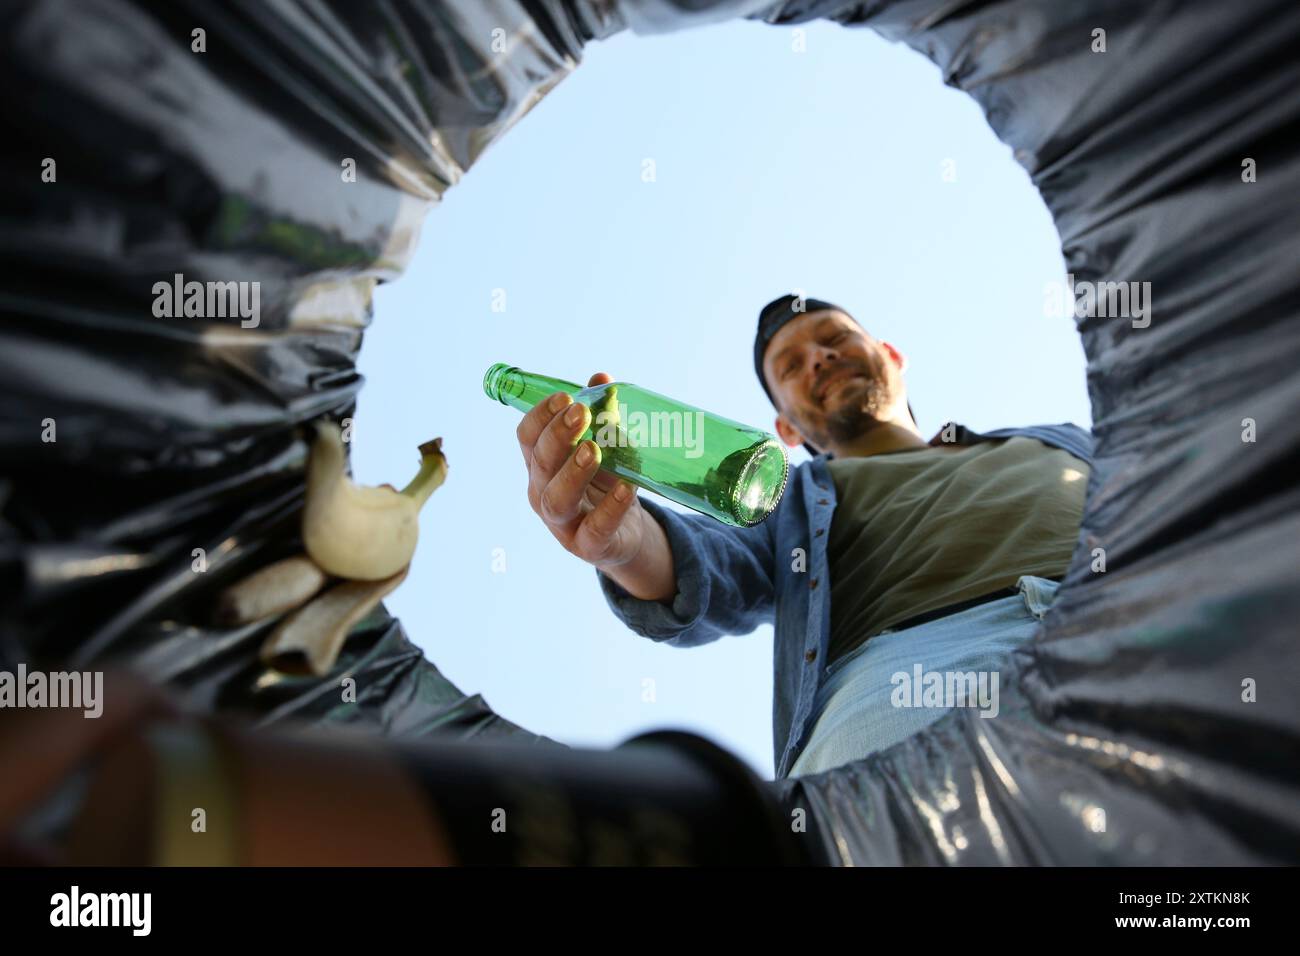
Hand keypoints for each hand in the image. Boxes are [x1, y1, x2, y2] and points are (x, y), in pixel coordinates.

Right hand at [516, 372, 646, 568]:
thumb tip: (602, 379)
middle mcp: (543, 492)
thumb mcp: (605, 447)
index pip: (527, 438)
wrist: (627, 534)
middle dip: (557, 436)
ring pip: (557, 499)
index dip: (541, 416)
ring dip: (573, 472)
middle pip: (540, 464)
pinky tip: (625, 488)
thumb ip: (602, 415)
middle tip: (579, 412)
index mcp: (542, 465)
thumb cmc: (607, 483)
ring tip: (593, 450)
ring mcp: (563, 523)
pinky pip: (595, 529)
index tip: (564, 397)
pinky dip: (610, 508)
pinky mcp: (589, 546)